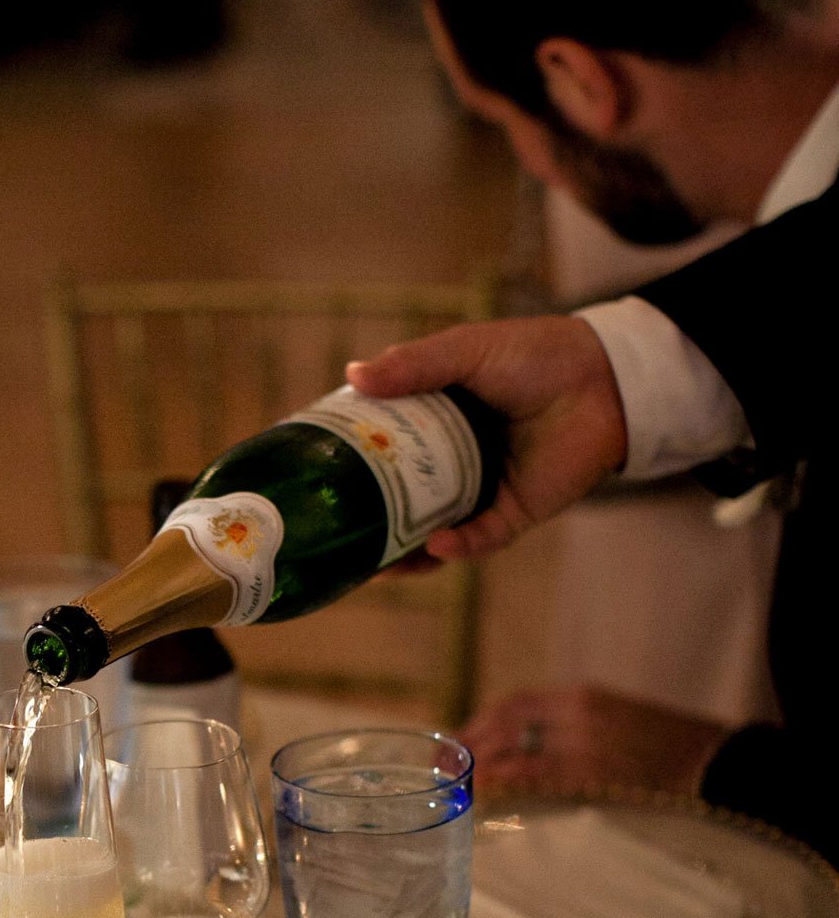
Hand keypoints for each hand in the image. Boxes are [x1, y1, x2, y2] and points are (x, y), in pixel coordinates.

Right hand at [347, 315, 627, 560]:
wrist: (603, 379)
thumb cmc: (535, 355)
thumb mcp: (466, 351)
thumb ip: (413, 366)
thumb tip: (352, 376)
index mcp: (433, 421)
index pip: (382, 449)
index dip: (350, 465)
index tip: (315, 477)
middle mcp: (451, 462)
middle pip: (399, 500)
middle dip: (367, 524)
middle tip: (332, 538)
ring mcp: (480, 491)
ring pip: (433, 532)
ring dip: (405, 553)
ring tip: (374, 566)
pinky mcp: (513, 512)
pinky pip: (479, 538)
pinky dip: (457, 546)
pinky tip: (435, 545)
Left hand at [463, 685, 727, 801]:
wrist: (718, 763)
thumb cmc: (672, 749)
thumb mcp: (618, 722)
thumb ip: (574, 730)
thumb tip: (531, 752)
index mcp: (582, 696)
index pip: (514, 705)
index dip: (478, 724)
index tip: (456, 741)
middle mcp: (576, 712)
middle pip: (504, 724)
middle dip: (467, 744)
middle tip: (440, 766)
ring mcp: (582, 742)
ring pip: (512, 749)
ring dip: (479, 767)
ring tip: (455, 784)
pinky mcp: (592, 772)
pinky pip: (534, 776)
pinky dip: (504, 783)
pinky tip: (485, 794)